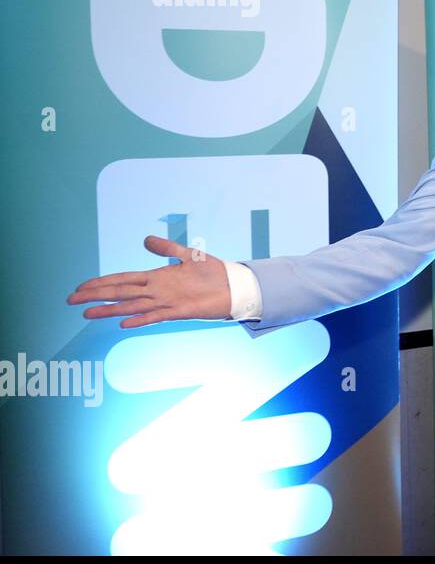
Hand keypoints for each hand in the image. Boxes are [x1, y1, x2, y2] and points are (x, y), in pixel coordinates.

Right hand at [66, 236, 232, 328]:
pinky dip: (140, 319)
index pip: (123, 280)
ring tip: (87, 314)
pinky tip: (124, 323)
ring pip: (132, 306)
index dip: (102, 283)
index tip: (81, 287)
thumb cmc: (213, 272)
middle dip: (96, 296)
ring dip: (110, 310)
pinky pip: (156, 316)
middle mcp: (157, 291)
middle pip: (121, 293)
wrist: (235, 286)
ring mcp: (167, 302)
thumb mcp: (188, 255)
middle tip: (71, 300)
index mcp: (156, 278)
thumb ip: (166, 249)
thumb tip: (145, 240)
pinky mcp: (180, 311)